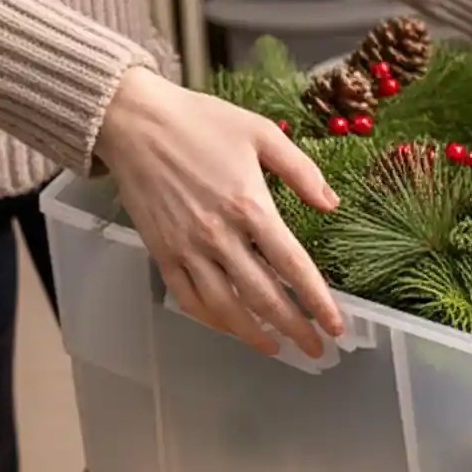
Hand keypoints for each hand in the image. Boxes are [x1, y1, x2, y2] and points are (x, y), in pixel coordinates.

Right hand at [95, 67, 343, 356]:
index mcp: (250, 207)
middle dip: (295, 329)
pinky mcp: (161, 252)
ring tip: (278, 349)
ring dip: (255, 334)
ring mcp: (186, 249)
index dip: (318, 301)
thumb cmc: (201, 122)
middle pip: (264, 297)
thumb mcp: (262, 132)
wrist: (134, 121)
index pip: (293, 266)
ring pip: (225, 307)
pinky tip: (231, 328)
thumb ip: (301, 171)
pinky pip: (188, 298)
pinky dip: (212, 320)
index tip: (337, 326)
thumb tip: (331, 203)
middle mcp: (219, 236)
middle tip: (316, 350)